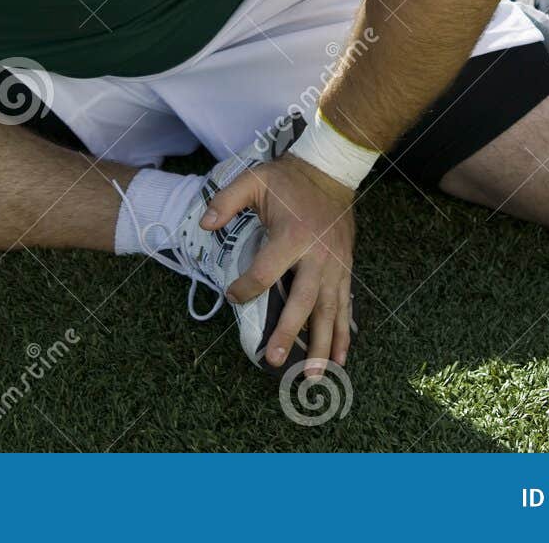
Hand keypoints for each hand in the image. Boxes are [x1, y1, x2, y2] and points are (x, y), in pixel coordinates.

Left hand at [200, 154, 356, 374]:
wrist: (330, 171)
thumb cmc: (288, 180)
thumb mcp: (253, 180)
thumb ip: (227, 200)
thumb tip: (203, 223)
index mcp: (292, 236)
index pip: (265, 273)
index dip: (245, 289)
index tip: (231, 295)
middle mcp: (317, 256)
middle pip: (303, 301)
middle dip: (289, 333)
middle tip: (275, 360)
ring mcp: (335, 266)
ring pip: (330, 311)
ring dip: (323, 345)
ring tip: (314, 377)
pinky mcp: (346, 269)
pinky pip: (345, 306)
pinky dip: (344, 333)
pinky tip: (341, 358)